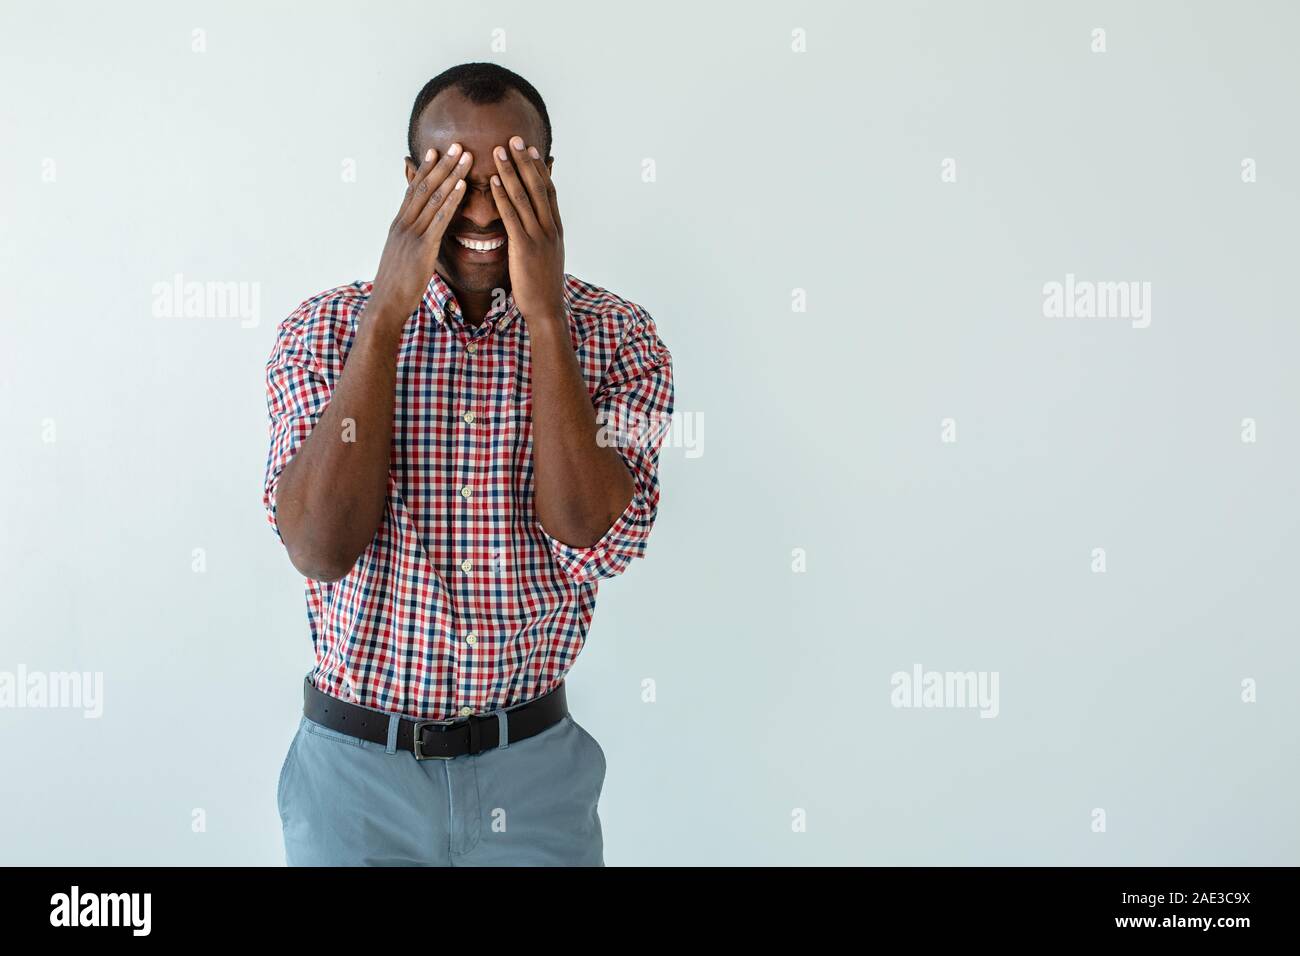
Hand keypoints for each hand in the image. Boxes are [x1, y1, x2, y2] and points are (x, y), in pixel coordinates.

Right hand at [370, 144, 472, 321]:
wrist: (385, 306)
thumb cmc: (397, 287)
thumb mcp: (402, 258)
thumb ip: (412, 243)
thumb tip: (420, 237)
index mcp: (398, 225)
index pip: (412, 191)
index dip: (424, 170)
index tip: (435, 151)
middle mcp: (403, 225)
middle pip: (423, 187)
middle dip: (441, 165)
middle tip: (456, 145)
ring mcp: (411, 235)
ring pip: (433, 198)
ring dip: (451, 175)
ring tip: (465, 157)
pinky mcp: (422, 248)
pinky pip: (439, 220)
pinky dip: (451, 201)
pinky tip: (463, 187)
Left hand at [490, 135, 565, 320]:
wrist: (547, 309)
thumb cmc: (543, 286)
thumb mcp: (547, 256)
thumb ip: (542, 238)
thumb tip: (537, 227)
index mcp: (555, 229)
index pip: (549, 191)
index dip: (540, 169)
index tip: (532, 150)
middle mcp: (550, 228)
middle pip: (538, 186)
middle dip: (526, 161)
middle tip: (516, 138)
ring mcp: (539, 236)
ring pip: (524, 196)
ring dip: (511, 171)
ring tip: (500, 150)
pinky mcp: (525, 247)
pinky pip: (512, 216)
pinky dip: (503, 196)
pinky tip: (495, 181)